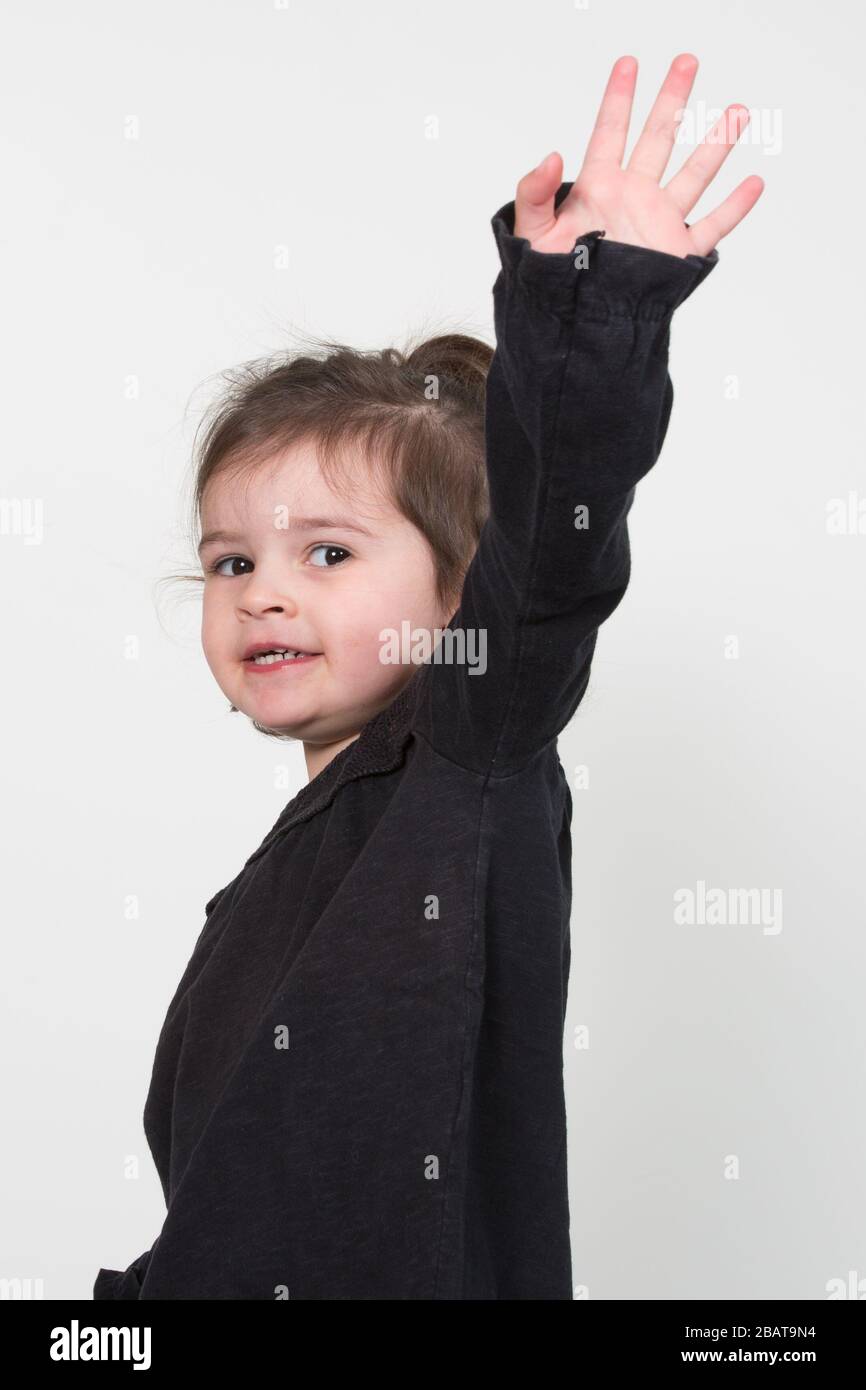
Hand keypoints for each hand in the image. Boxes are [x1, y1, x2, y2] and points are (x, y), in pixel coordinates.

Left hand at [514, 53, 763, 259]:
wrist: (575, 324)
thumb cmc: (551, 281)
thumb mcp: (532, 234)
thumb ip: (535, 193)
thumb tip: (551, 155)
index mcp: (599, 188)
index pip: (610, 133)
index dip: (618, 98)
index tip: (628, 65)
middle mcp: (633, 197)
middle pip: (658, 139)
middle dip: (672, 100)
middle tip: (687, 61)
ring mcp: (658, 223)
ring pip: (693, 176)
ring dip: (716, 145)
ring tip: (738, 112)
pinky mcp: (675, 254)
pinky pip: (711, 228)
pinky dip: (734, 208)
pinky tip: (753, 184)